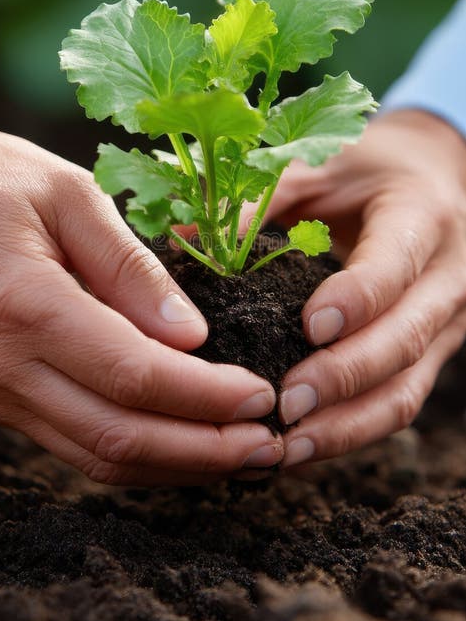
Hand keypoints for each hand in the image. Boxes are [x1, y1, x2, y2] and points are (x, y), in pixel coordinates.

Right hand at [0, 119, 281, 485]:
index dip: (206, 397)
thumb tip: (192, 335)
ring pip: (96, 457)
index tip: (262, 396)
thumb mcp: (68, 195)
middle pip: (119, 435)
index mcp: (24, 303)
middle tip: (270, 447)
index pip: (135, 375)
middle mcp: (2, 364)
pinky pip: (73, 444)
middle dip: (205, 450)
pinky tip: (181, 445)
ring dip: (175, 466)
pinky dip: (136, 454)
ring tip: (240, 457)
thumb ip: (130, 266)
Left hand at [243, 110, 465, 467]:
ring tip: (288, 449)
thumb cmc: (368, 173)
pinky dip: (352, 432)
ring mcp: (445, 325)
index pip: (395, 265)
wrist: (436, 183)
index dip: (358, 299)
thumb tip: (182, 235)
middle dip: (344, 378)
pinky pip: (398, 403)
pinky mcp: (431, 356)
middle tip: (285, 404)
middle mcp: (446, 278)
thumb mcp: (322, 170)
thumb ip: (262, 199)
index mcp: (422, 218)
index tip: (309, 327)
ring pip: (406, 389)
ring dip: (348, 427)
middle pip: (404, 340)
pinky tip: (303, 450)